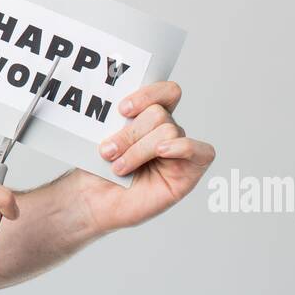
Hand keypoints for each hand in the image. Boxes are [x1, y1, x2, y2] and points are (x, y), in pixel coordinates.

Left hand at [79, 81, 215, 232]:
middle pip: (159, 114)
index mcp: (150, 118)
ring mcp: (179, 153)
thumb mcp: (102, 137)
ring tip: (119, 167)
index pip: (166, 92)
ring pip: (168, 131)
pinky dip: (180, 147)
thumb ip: (118, 119)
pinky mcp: (188, 174)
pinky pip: (201, 152)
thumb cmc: (97, 170)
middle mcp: (168, 133)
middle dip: (130, 133)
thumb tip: (122, 107)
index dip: (147, 95)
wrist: (93, 201)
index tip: (122, 110)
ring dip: (138, 149)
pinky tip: (160, 153)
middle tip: (108, 151)